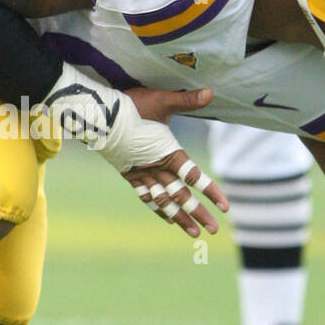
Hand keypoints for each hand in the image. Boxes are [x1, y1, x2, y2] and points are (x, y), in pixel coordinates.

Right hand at [120, 86, 228, 238]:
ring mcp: (142, 174)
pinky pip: (145, 196)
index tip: (225, 208)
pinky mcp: (130, 174)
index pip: (194, 177)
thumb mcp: (161, 100)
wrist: (98, 116)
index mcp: (167, 153)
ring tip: (193, 232)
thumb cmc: (131, 106)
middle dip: (198, 214)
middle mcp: (156, 168)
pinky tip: (167, 218)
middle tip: (213, 230)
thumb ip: (187, 100)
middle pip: (181, 196)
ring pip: (164, 201)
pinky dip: (157, 208)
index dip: (211, 192)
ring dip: (180, 217)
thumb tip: (211, 92)